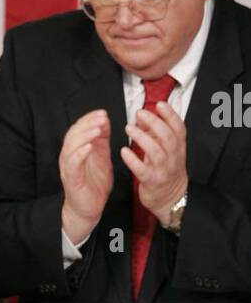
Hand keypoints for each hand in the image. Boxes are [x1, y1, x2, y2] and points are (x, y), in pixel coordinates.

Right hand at [59, 109, 113, 243]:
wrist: (88, 209)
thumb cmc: (94, 184)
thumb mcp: (102, 157)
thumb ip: (102, 140)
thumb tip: (105, 121)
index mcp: (77, 149)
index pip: (79, 128)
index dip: (89, 118)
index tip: (103, 113)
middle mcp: (69, 156)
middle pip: (73, 134)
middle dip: (88, 124)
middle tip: (102, 118)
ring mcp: (69, 167)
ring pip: (71, 146)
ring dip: (84, 136)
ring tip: (97, 129)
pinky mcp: (71, 179)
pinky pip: (72, 164)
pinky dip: (79, 154)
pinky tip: (88, 147)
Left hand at [120, 101, 187, 224]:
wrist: (171, 198)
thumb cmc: (166, 171)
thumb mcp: (167, 151)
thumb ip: (157, 134)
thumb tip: (144, 117)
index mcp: (178, 147)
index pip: (179, 128)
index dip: (171, 115)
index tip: (160, 104)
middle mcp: (173, 157)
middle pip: (167, 136)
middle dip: (154, 122)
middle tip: (139, 113)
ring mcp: (163, 170)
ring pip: (155, 151)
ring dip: (142, 137)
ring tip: (129, 128)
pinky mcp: (152, 181)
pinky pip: (142, 170)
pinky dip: (133, 160)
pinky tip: (123, 151)